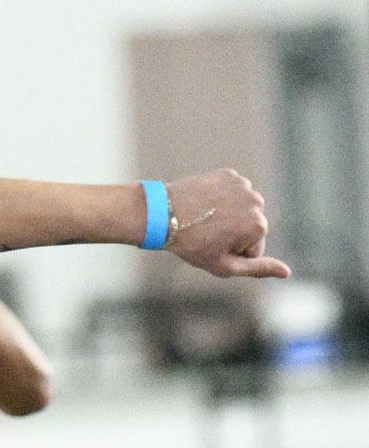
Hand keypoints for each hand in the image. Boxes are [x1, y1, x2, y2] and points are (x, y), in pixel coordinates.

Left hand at [163, 169, 290, 278]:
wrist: (161, 215)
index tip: (212, 246)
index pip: (254, 248)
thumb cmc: (191, 245)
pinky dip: (221, 197)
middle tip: (206, 232)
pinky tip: (205, 202)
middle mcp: (257, 202)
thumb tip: (288, 273)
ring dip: (228, 214)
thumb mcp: (223, 265)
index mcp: (259, 226)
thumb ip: (258, 269)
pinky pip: (232, 192)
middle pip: (251, 226)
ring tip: (204, 218)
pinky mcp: (229, 174)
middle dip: (233, 232)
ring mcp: (243, 185)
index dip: (232, 252)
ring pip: (242, 208)